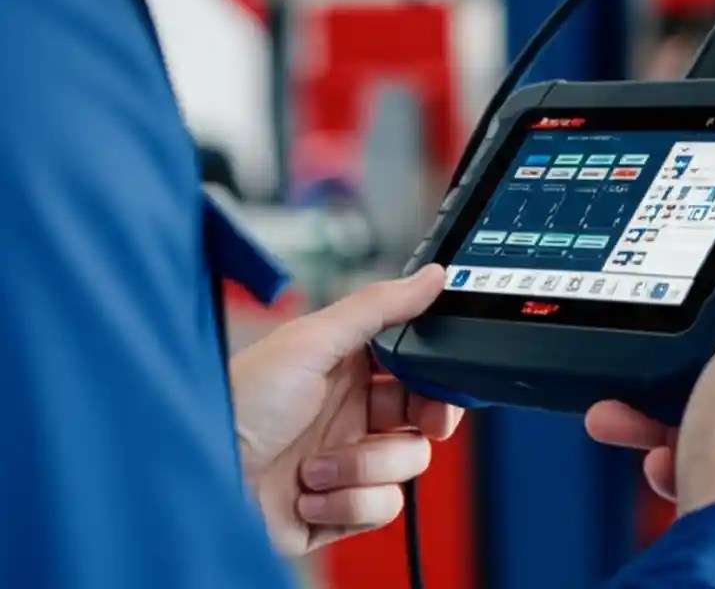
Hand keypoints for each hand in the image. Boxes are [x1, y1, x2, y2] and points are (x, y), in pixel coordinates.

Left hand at [230, 264, 463, 554]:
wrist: (199, 480)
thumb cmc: (237, 403)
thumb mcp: (310, 342)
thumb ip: (378, 306)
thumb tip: (432, 276)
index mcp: (346, 369)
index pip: (414, 369)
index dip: (436, 377)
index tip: (444, 382)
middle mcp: (350, 415)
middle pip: (423, 418)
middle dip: (422, 424)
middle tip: (414, 423)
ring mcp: (346, 464)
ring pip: (407, 465)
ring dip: (363, 467)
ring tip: (317, 465)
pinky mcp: (339, 510)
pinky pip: (383, 507)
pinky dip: (348, 503)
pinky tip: (308, 494)